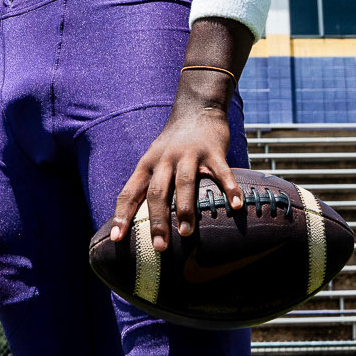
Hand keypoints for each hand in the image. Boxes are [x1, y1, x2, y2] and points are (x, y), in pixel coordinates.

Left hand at [108, 78, 244, 252]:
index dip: (122, 215)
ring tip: (186, 232)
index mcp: (147, 165)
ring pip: (185, 183)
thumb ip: (150, 185)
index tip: (119, 239)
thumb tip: (142, 223)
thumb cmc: (173, 144)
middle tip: (159, 247)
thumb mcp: (155, 160)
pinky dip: (229, 188)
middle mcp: (165, 159)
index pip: (130, 192)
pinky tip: (236, 206)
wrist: (197, 109)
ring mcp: (190, 154)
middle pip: (157, 192)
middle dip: (156, 220)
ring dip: (185, 209)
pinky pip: (222, 172)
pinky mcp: (213, 151)